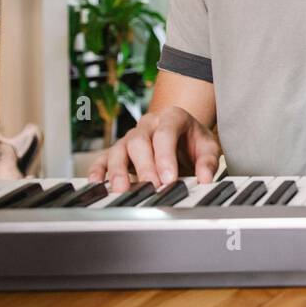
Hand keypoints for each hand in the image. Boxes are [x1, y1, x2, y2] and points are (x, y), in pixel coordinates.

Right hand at [86, 106, 221, 191]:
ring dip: (119, 170)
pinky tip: (97, 182)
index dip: (165, 157)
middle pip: (139, 141)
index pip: (165, 133)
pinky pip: (104, 157)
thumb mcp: (208, 147)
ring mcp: (131, 136)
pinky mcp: (118, 150)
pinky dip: (99, 169)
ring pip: (120, 149)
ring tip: (121, 189)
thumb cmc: (193, 141)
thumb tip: (204, 179)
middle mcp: (148, 124)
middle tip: (150, 186)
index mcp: (172, 117)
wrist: (181, 136)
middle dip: (144, 166)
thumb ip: (207, 162)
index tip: (169, 179)